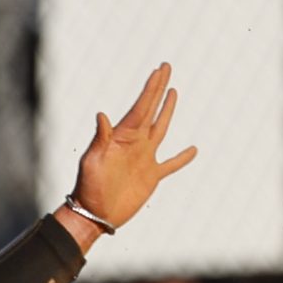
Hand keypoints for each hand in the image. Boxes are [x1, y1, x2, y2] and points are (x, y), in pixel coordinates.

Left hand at [67, 62, 198, 234]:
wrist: (93, 215)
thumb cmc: (88, 188)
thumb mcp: (92, 162)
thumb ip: (100, 139)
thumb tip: (101, 114)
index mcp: (122, 138)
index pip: (140, 107)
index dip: (151, 88)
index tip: (159, 69)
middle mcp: (135, 144)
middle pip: (151, 110)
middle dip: (159, 89)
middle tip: (166, 68)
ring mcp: (144, 159)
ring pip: (160, 129)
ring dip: (167, 111)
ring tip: (174, 92)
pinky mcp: (151, 177)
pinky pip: (171, 165)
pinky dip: (182, 158)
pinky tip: (193, 150)